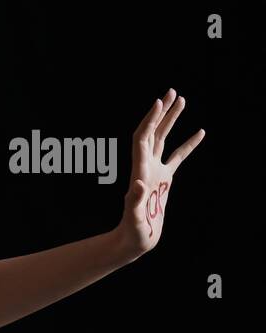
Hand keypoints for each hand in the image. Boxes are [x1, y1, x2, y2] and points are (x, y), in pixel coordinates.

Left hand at [118, 88, 205, 257]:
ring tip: (182, 100)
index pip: (143, 138)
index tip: (159, 101)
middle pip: (153, 132)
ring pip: (164, 139)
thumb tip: (139, 184)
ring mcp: (155, 172)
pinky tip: (200, 132)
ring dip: (172, 120)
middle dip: (162, 112)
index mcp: (139, 171)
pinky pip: (178, 157)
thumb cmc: (132, 232)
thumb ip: (136, 202)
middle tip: (172, 91)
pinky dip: (188, 144)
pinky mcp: (164, 181)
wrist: (133, 241)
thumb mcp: (134, 218)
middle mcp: (145, 167)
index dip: (150, 120)